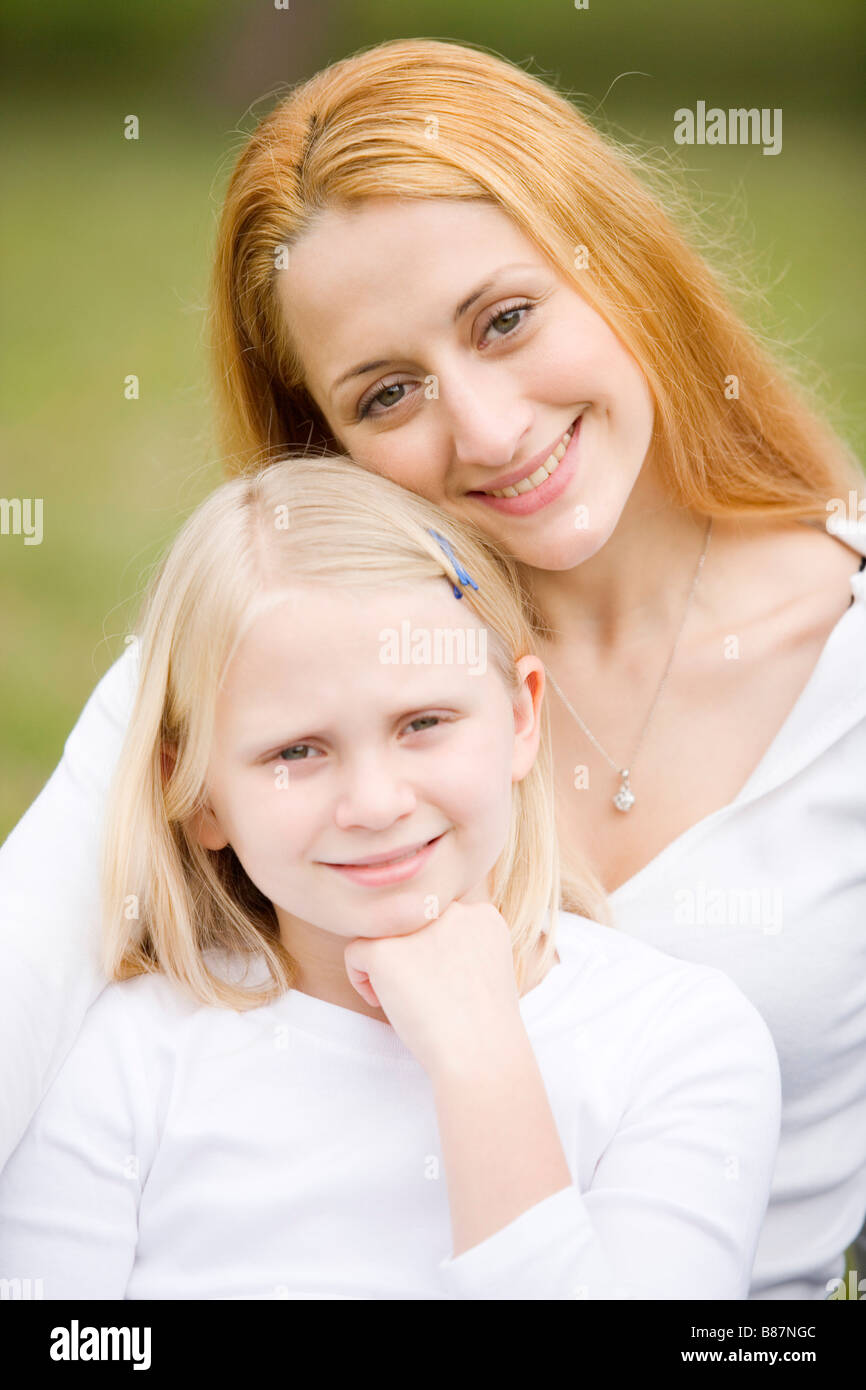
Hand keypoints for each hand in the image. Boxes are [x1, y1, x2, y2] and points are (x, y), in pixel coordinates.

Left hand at [343, 899, 525, 1078]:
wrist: (480, 1054)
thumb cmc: (485, 1028)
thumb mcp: (488, 972)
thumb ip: (462, 949)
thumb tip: (421, 949)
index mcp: (482, 916)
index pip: (440, 920)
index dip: (434, 953)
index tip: (439, 986)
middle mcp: (450, 911)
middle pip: (412, 923)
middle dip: (410, 954)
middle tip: (421, 994)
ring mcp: (416, 928)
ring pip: (383, 934)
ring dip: (386, 963)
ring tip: (401, 998)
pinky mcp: (385, 950)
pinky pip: (355, 952)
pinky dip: (359, 978)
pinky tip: (380, 1002)